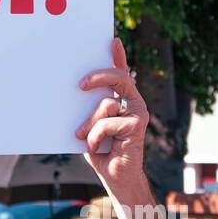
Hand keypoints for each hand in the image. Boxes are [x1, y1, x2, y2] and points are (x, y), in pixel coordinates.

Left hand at [75, 37, 148, 195]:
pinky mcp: (138, 126)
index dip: (118, 56)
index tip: (112, 40)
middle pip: (119, 77)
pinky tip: (96, 148)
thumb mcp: (89, 126)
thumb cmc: (101, 150)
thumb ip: (89, 109)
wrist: (115, 178)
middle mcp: (133, 103)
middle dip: (98, 76)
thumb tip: (79, 91)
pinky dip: (94, 136)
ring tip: (85, 138)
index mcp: (121, 100)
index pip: (120, 73)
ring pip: (106, 104)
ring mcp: (138, 113)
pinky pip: (106, 123)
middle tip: (80, 84)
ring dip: (89, 124)